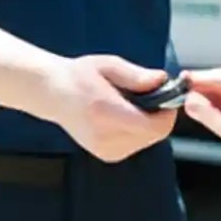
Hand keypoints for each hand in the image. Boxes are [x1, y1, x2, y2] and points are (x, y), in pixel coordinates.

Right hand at [43, 55, 177, 162]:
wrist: (53, 93)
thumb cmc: (80, 75)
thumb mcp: (109, 65)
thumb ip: (137, 75)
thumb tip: (162, 79)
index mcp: (107, 114)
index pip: (154, 127)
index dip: (168, 112)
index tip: (166, 95)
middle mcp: (106, 137)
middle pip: (154, 135)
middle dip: (159, 116)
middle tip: (151, 96)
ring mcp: (105, 150)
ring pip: (147, 141)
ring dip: (149, 124)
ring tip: (133, 105)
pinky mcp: (106, 155)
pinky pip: (135, 144)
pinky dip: (137, 131)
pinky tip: (124, 116)